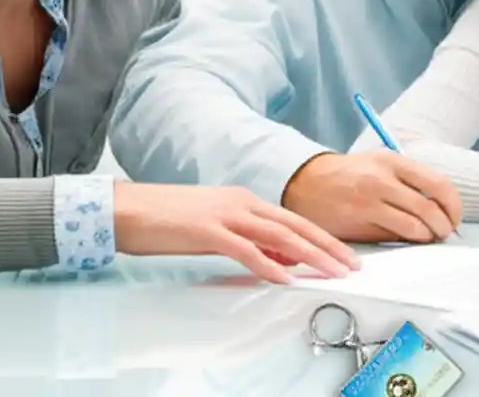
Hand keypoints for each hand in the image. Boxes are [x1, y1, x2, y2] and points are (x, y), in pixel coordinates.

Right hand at [113, 182, 359, 283]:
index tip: (344, 254)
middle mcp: (240, 202)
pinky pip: (244, 249)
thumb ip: (248, 240)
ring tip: (332, 271)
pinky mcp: (206, 230)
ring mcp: (225, 214)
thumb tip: (279, 258)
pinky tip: (283, 277)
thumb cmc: (166, 219)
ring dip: (309, 254)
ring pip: (278, 235)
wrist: (126, 209)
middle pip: (295, 225)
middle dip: (328, 245)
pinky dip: (267, 263)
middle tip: (352, 264)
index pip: (293, 220)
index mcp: (244, 200)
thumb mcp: (215, 229)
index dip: (322, 237)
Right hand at [282, 150, 461, 242]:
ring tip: (427, 236)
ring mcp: (369, 204)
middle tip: (444, 232)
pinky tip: (406, 238)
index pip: (437, 184)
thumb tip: (442, 207)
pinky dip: (406, 241)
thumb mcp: (380, 163)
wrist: (306, 181)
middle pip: (429, 210)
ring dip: (427, 237)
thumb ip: (409, 180)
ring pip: (414, 228)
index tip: (455, 216)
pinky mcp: (358, 225)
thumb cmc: (350, 173)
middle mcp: (382, 181)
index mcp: (392, 162)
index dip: (454, 205)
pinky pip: (393, 238)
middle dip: (444, 226)